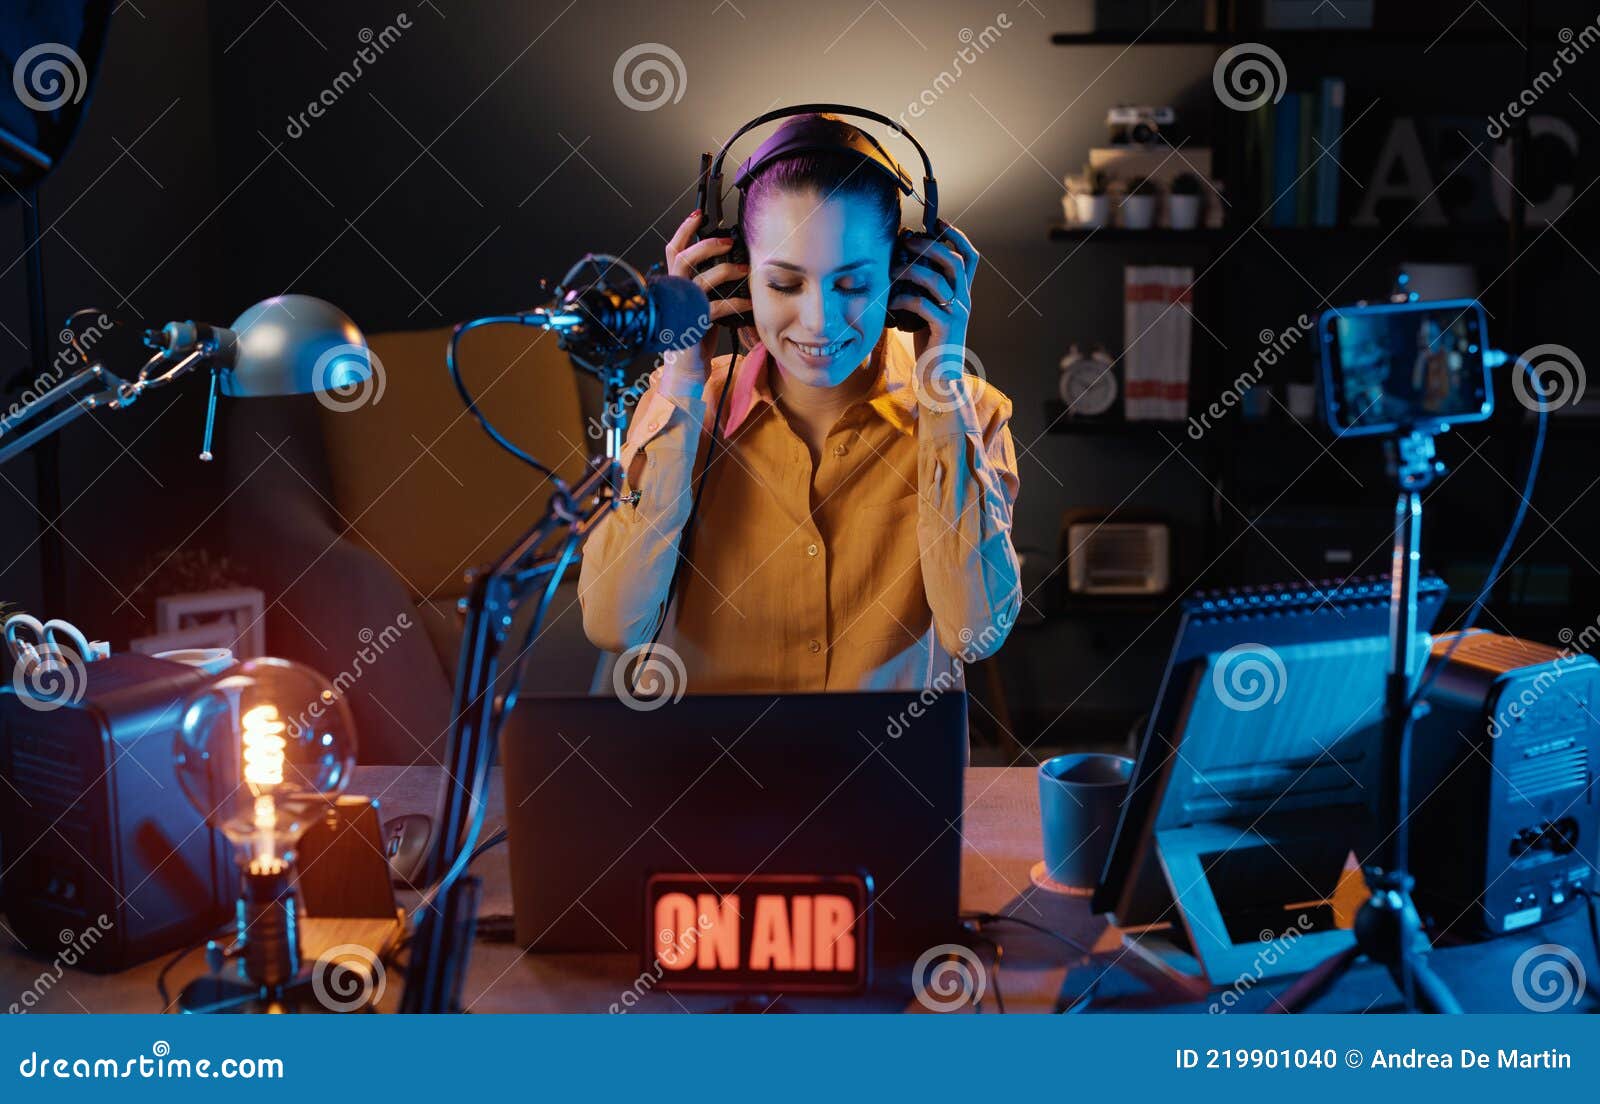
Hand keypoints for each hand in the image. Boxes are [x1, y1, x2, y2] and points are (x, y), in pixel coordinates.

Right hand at [661, 209, 750, 384]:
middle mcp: (675, 293)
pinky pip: (717, 307)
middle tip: (728, 241)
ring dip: (726, 270)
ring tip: (745, 269)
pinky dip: (736, 302)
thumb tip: (732, 260)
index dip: (683, 230)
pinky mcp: (693, 325)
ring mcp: (682, 308)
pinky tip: (748, 302)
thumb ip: (707, 283)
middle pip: (683, 258)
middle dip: (707, 244)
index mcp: (676, 284)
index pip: (673, 250)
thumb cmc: (696, 333)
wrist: (687, 367)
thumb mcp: (701, 303)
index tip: (698, 214)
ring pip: (701, 279)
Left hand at [889, 220, 979, 389]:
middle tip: (907, 240)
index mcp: (963, 293)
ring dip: (911, 270)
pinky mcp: (945, 328)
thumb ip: (924, 290)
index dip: (956, 235)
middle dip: (930, 245)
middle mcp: (964, 300)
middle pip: (954, 261)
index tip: (937, 221)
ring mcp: (957, 313)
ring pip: (938, 279)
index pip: (970, 257)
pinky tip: (891, 300)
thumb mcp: (928, 311)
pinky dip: (904, 297)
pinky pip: (923, 304)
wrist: (940, 379)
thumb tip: (903, 262)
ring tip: (892, 268)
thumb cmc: (930, 344)